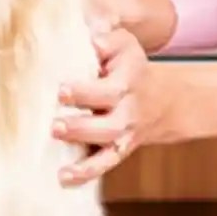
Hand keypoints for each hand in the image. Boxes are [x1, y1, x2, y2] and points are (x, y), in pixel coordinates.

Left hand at [53, 28, 176, 186]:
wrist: (161, 101)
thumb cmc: (129, 67)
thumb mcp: (124, 44)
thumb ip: (107, 38)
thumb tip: (92, 40)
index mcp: (129, 82)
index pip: (110, 90)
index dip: (86, 92)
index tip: (61, 90)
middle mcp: (130, 111)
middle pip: (110, 123)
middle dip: (81, 126)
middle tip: (55, 124)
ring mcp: (125, 134)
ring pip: (108, 147)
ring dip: (82, 149)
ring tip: (57, 145)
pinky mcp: (118, 150)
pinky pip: (105, 165)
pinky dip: (85, 173)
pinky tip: (63, 177)